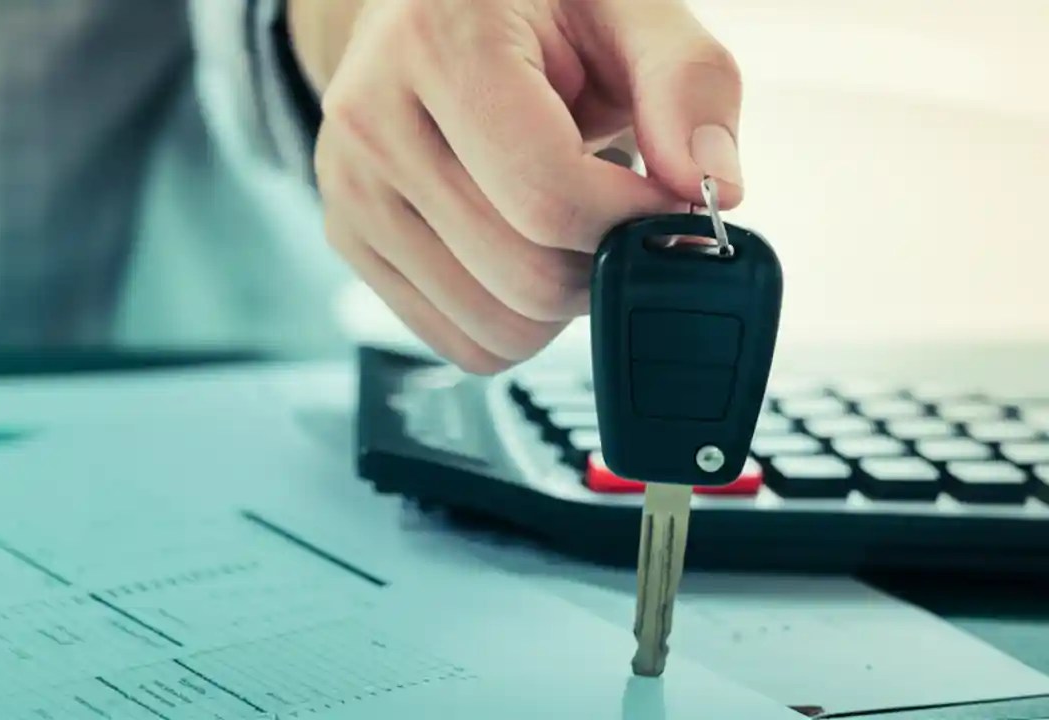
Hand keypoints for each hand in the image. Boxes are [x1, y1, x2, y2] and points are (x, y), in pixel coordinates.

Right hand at [291, 0, 743, 373]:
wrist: (432, 9)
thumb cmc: (536, 6)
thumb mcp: (628, 9)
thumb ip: (687, 84)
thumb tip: (713, 188)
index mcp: (437, 43)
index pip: (547, 198)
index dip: (633, 223)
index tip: (665, 201)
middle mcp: (372, 120)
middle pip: (524, 277)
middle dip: (600, 264)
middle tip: (617, 212)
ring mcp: (350, 188)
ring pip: (494, 327)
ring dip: (558, 302)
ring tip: (564, 223)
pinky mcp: (350, 239)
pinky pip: (460, 342)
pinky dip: (514, 321)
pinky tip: (521, 247)